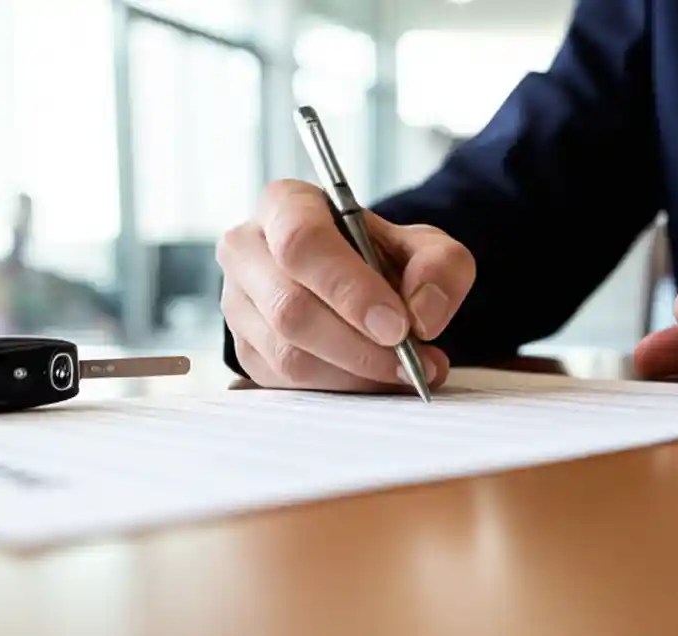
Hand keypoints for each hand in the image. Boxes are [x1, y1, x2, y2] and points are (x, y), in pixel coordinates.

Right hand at [218, 180, 476, 391]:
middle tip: (408, 361)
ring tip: (404, 371)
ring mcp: (238, 303)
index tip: (396, 325)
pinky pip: (288, 383)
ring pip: (288, 354)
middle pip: (290, 308)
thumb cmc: (379, 256)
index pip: (302, 243)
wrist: (353, 280)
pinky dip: (340, 387)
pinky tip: (375, 378)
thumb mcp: (425, 246)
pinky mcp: (245, 349)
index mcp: (285, 206)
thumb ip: (439, 267)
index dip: (349, 289)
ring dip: (354, 373)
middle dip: (358, 345)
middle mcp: (247, 250)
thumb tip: (423, 314)